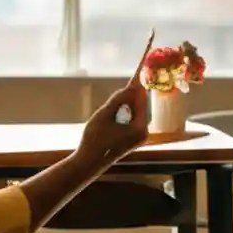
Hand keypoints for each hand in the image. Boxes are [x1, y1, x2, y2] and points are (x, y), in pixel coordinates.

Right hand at [76, 33, 152, 165]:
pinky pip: (132, 120)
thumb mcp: (104, 115)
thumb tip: (130, 87)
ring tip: (112, 106)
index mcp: (140, 127)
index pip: (142, 99)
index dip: (139, 83)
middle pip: (140, 105)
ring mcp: (139, 137)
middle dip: (131, 94)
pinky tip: (113, 113)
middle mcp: (143, 132)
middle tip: (126, 80)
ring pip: (135, 112)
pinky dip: (125, 112)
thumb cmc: (94, 139)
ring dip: (126, 104)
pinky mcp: (132, 139)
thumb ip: (118, 99)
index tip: (142, 68)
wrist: (88, 164)